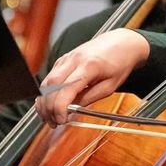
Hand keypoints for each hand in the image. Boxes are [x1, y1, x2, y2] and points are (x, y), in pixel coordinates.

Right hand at [35, 29, 149, 126]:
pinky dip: (47, 93)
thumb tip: (71, 110)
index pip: (66, 89)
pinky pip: (50, 77)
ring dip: (44, 102)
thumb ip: (89, 98)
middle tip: (53, 123)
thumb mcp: (110, 86)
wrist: (122, 43)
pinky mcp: (63, 59)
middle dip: (47, 107)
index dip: (59, 107)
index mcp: (89, 66)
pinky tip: (50, 105)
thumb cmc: (120, 63)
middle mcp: (74, 59)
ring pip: (46, 82)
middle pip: (50, 86)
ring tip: (49, 117)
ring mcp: (66, 58)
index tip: (61, 120)